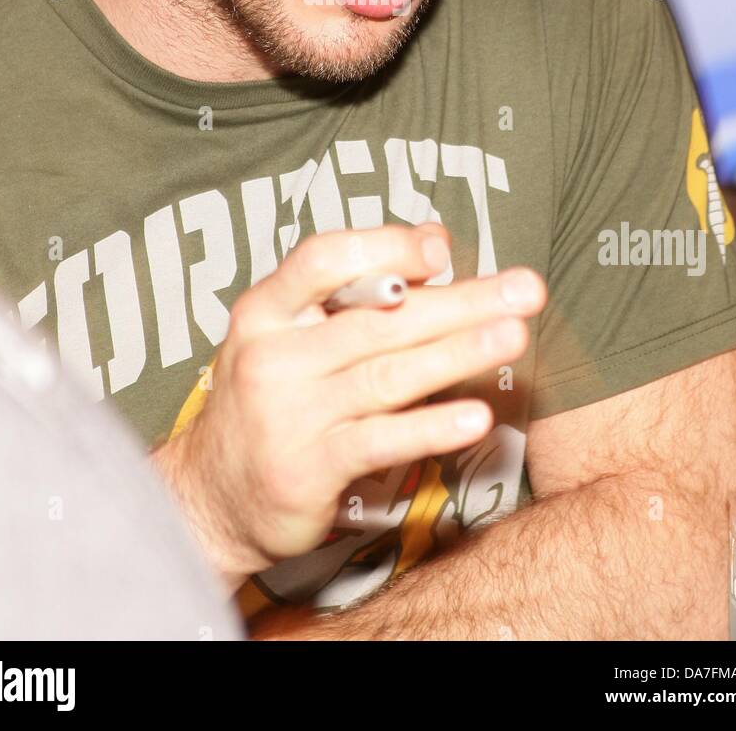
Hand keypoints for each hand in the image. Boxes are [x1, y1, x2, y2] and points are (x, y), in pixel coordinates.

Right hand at [157, 223, 544, 587]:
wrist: (210, 495)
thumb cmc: (269, 396)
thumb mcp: (289, 333)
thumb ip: (354, 291)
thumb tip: (433, 239)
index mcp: (266, 309)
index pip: (324, 260)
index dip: (386, 248)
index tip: (441, 248)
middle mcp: (272, 356)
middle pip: (378, 319)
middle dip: (460, 301)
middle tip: (525, 289)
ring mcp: (290, 414)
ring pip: (388, 375)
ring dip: (459, 353)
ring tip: (514, 336)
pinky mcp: (308, 469)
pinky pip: (381, 441)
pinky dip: (431, 428)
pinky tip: (476, 416)